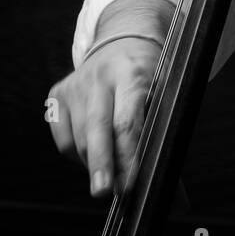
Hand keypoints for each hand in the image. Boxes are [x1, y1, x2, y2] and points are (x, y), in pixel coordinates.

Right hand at [47, 37, 160, 199]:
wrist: (122, 40)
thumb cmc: (149, 75)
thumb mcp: (165, 93)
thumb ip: (165, 138)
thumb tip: (177, 195)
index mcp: (132, 73)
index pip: (127, 121)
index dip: (127, 156)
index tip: (129, 184)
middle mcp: (100, 76)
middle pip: (98, 129)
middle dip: (101, 164)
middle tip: (104, 191)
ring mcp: (76, 84)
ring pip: (79, 139)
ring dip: (95, 164)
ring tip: (110, 172)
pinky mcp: (58, 94)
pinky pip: (64, 140)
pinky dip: (78, 154)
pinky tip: (93, 149)